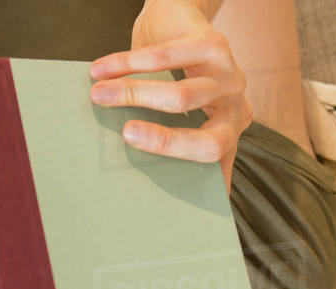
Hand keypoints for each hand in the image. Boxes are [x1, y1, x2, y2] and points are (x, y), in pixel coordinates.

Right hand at [89, 0, 252, 191]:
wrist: (178, 18)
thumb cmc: (170, 75)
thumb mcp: (174, 113)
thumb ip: (167, 138)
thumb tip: (130, 172)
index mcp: (229, 133)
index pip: (218, 172)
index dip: (206, 196)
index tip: (180, 221)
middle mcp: (236, 110)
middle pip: (208, 144)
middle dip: (165, 145)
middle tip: (126, 137)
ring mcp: (230, 77)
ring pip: (182, 98)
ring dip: (133, 96)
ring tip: (98, 96)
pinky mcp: (214, 44)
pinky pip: (166, 58)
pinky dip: (127, 64)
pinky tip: (101, 70)